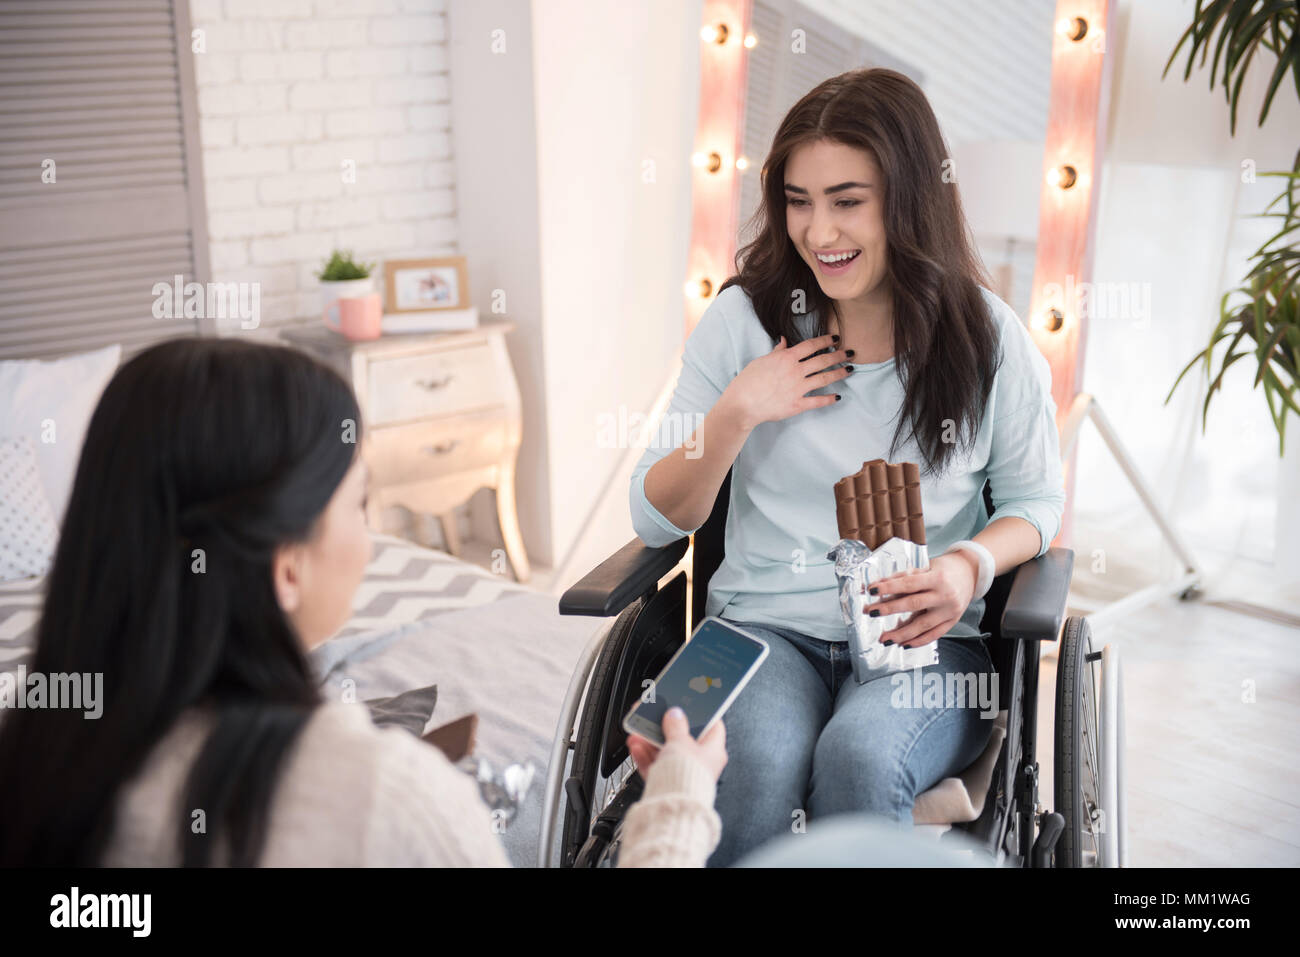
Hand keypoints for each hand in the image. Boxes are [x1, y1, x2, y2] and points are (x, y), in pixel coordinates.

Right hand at [626, 707, 726, 782]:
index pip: (712, 725)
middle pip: (683, 737)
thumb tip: (676, 714)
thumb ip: (676, 725)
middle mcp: (700, 764)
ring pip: (666, 751)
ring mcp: (683, 774)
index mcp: (713, 751)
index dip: (700, 712)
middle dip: (665, 727)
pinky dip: (645, 756)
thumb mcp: (681, 742)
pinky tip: (636, 746)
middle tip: (655, 715)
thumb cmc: (686, 777)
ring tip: (639, 730)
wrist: (671, 808)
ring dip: (650, 740)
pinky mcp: (667, 784)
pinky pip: (655, 766)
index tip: (688, 703)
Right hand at [719, 333, 852, 430]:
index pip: (811, 345)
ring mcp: (798, 388)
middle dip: (838, 355)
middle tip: (850, 353)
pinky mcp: (797, 404)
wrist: (742, 404)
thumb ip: (777, 351)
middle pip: (822, 360)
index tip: (836, 338)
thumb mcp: (761, 361)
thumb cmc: (748, 380)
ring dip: (839, 373)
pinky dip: (829, 399)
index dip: (825, 340)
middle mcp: (795, 371)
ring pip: (824, 378)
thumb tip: (784, 341)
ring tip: (850, 370)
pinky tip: (838, 396)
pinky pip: (817, 401)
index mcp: (786, 358)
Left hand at [862, 553, 977, 648]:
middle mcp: (944, 595)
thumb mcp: (926, 567)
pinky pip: (934, 635)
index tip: (871, 590)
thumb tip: (879, 585)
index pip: (908, 583)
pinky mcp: (952, 621)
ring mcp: (950, 611)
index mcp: (937, 578)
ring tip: (884, 638)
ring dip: (901, 633)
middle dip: (889, 609)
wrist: (971, 572)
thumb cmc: (945, 568)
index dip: (889, 587)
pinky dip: (918, 641)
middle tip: (871, 612)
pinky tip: (904, 644)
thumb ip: (904, 577)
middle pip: (913, 604)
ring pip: (922, 625)